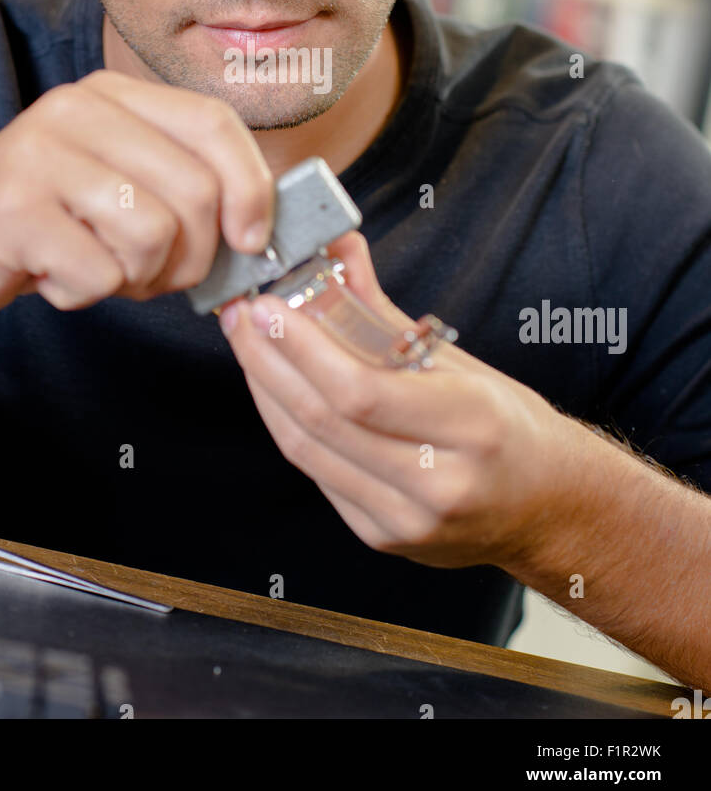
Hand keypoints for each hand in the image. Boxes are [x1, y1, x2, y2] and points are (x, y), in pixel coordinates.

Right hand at [0, 70, 272, 328]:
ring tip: (100, 270)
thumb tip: (260, 228)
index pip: (214, 122)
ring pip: (153, 233)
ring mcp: (40, 156)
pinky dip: (87, 294)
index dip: (252, 185)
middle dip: (196, 256)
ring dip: (140, 278)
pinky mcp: (13, 211)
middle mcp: (75, 110)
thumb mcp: (114, 183)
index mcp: (110, 95)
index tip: (253, 238)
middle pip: (195, 188)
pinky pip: (100, 272)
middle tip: (158, 276)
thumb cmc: (41, 224)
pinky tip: (54, 277)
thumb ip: (179, 185)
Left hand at [219, 231, 573, 569]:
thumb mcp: (463, 361)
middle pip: (324, 421)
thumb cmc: (510, 426)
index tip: (269, 308)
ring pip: (309, 452)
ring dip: (267, 392)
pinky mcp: (384, 539)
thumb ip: (386, 312)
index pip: (362, 391)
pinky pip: (318, 476)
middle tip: (242, 316)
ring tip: (248, 344)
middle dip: (268, 362)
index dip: (302, 348)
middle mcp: (439, 483)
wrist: (548, 508)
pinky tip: (274, 389)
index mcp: (471, 427)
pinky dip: (289, 426)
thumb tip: (339, 251)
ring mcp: (408, 521)